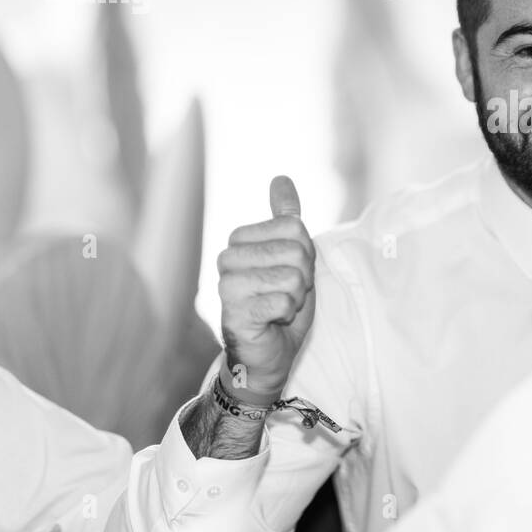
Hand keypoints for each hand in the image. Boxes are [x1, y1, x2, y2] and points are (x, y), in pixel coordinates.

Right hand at [216, 176, 315, 402]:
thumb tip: (281, 178)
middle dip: (303, 277)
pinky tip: (272, 321)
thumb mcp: (292, 255)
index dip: (306, 254)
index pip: (296, 228)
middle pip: (296, 250)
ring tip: (279, 307)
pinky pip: (282, 300)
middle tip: (286, 294)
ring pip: (291, 276)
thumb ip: (285, 218)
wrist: (268, 352)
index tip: (291, 273)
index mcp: (239, 240)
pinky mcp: (233, 312)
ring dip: (296, 297)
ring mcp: (226, 286)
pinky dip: (287, 314)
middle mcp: (226, 258)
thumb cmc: (280, 302)